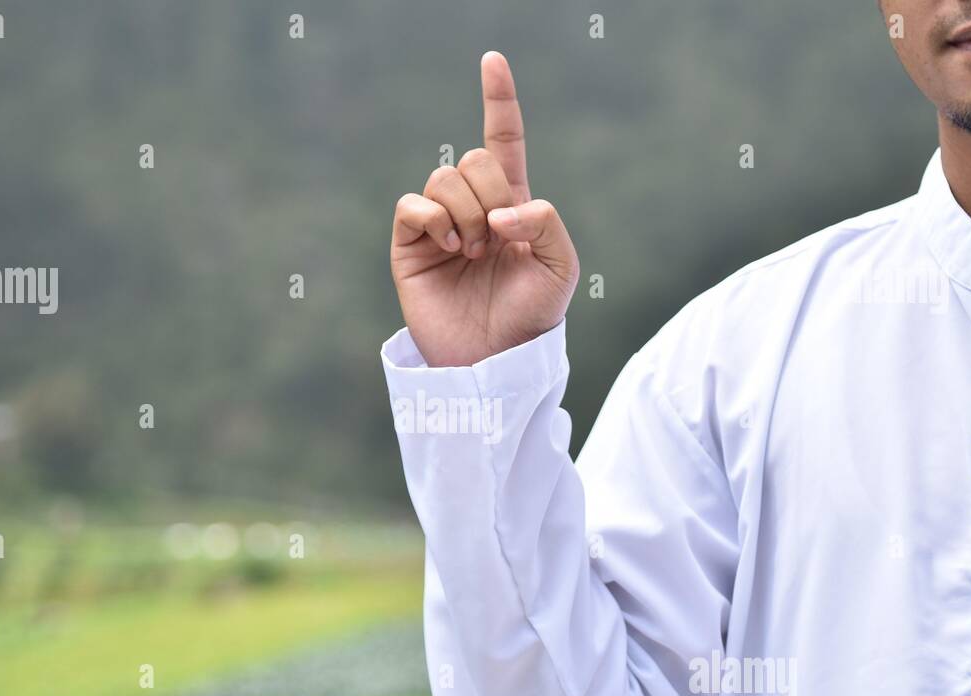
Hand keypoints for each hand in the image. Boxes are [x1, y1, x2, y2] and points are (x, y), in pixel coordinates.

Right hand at [390, 51, 579, 367]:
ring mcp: (438, 224)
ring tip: (473, 253)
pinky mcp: (410, 243)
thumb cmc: (531, 317)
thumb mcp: (559, 265)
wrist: (494, 360)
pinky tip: (449, 248)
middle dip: (491, 192)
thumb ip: (544, 220)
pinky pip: (413, 204)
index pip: (503, 140)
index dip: (498, 100)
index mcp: (511, 204)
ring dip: (465, 213)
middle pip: (472, 157)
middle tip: (496, 239)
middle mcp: (472, 207)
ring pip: (444, 177)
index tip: (492, 60)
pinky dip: (435, 218)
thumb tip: (499, 210)